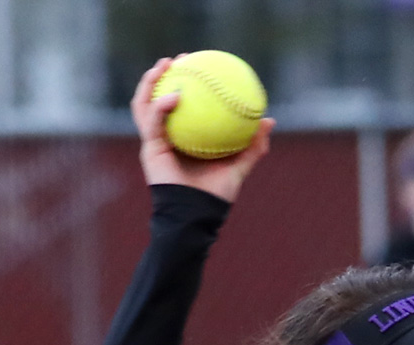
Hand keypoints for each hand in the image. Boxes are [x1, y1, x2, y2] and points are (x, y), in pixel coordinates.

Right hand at [130, 57, 273, 203]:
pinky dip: (160, 106)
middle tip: (177, 59)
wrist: (197, 216)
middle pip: (155, 99)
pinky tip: (174, 95)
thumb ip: (253, 146)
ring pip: (143, 105)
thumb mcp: (239, 167)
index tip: (196, 65)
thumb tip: (269, 121)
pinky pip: (152, 122)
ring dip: (150, 83)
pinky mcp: (149, 149)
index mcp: (182, 139)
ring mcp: (154, 143)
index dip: (183, 84)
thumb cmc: (216, 196)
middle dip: (161, 75)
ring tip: (164, 66)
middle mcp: (165, 138)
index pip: (177, 106)